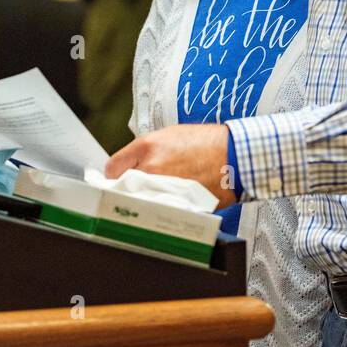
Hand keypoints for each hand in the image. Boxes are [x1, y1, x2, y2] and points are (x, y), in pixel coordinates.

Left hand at [105, 124, 235, 207]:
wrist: (235, 154)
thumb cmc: (207, 142)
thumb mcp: (171, 135)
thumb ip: (148, 151)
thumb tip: (133, 166)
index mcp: (146, 146)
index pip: (112, 168)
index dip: (113, 176)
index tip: (116, 180)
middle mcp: (150, 167)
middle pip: (122, 188)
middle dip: (127, 190)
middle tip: (136, 189)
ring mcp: (162, 188)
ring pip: (139, 202)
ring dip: (143, 201)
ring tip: (156, 196)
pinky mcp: (176, 204)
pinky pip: (159, 211)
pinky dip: (161, 210)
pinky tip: (170, 204)